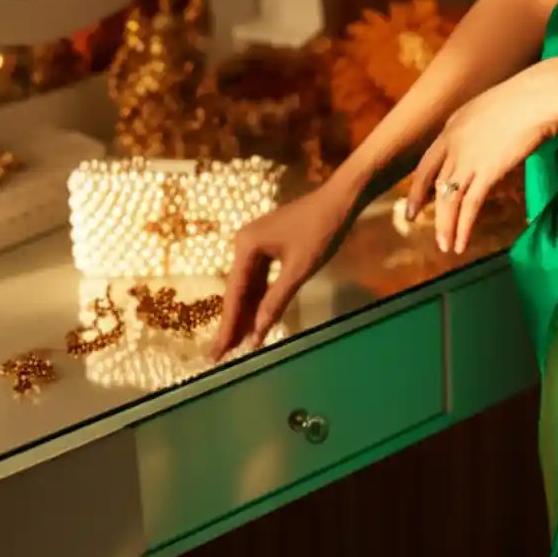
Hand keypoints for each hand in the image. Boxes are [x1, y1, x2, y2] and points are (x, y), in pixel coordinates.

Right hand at [211, 184, 356, 360]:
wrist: (340, 200)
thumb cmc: (320, 232)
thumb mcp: (299, 269)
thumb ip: (276, 300)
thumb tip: (257, 332)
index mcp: (245, 246)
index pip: (234, 294)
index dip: (227, 325)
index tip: (217, 352)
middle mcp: (244, 244)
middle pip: (237, 291)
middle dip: (232, 323)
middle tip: (220, 355)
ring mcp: (256, 244)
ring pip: (248, 286)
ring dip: (246, 313)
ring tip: (236, 344)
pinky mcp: (270, 245)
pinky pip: (260, 278)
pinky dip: (260, 298)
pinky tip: (257, 318)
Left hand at [406, 65, 557, 254]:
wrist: (537, 97)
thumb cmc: (526, 98)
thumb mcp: (492, 109)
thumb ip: (482, 129)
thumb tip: (488, 143)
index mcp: (452, 126)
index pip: (428, 161)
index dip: (419, 183)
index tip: (414, 198)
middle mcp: (453, 143)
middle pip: (433, 182)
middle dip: (422, 204)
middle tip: (414, 220)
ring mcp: (468, 158)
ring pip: (448, 199)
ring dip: (445, 225)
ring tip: (445, 245)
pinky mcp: (486, 172)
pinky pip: (469, 206)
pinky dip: (463, 227)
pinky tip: (460, 243)